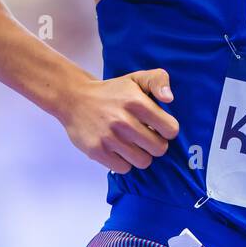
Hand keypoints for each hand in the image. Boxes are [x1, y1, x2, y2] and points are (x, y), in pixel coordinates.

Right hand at [58, 68, 180, 173]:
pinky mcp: (97, 151)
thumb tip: (169, 99)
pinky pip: (124, 168)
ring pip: (143, 161)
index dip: (167, 130)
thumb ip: (159, 80)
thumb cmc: (112, 92)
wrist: (75, 99)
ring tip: (132, 143)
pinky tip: (119, 149)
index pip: (170, 129)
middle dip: (155, 144)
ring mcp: (109, 137)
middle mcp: (123, 120)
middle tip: (145, 136)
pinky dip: (124, 162)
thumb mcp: (136, 78)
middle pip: (159, 149)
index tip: (158, 127)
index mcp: (136, 101)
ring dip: (140, 154)